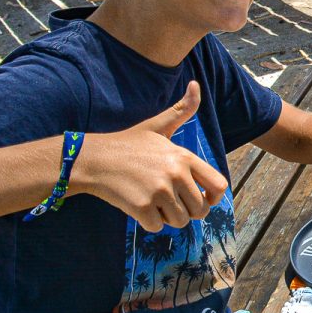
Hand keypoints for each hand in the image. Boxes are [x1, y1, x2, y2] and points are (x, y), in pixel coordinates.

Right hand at [73, 81, 229, 232]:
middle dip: (189, 211)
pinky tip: (140, 207)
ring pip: (181, 222)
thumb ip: (182, 110)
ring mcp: (159, 192)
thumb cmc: (128, 144)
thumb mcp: (157, 126)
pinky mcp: (141, 207)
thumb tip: (195, 85)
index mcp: (184, 157)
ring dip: (170, 218)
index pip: (218, 186)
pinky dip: (150, 223)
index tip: (202, 198)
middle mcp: (176, 174)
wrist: (93, 159)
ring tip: (156, 203)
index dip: (213, 197)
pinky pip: (158, 227)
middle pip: (200, 210)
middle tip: (173, 203)